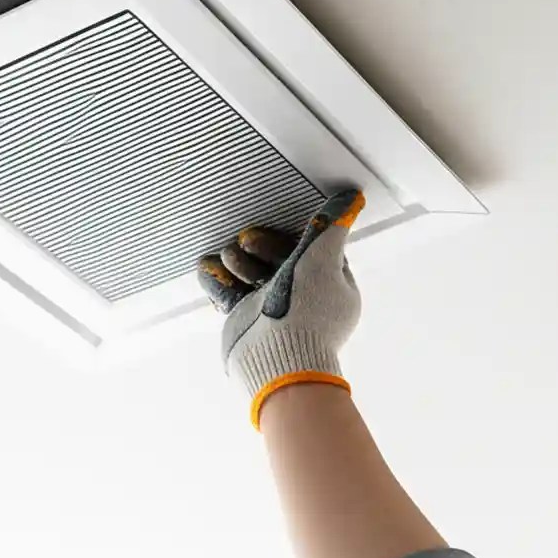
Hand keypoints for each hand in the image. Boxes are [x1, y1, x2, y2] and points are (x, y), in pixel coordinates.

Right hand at [197, 190, 365, 428]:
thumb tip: (351, 199)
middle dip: (257, 250)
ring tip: (228, 260)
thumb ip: (331, 227)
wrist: (277, 359)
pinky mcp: (247, 321)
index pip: (308, 251)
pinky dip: (218, 280)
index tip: (265, 236)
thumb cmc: (307, 311)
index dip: (285, 240)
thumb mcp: (323, 258)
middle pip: (277, 260)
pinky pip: (230, 294)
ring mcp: (273, 310)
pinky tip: (206, 266)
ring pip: (251, 275)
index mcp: (328, 286)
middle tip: (244, 244)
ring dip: (236, 263)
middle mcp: (302, 298)